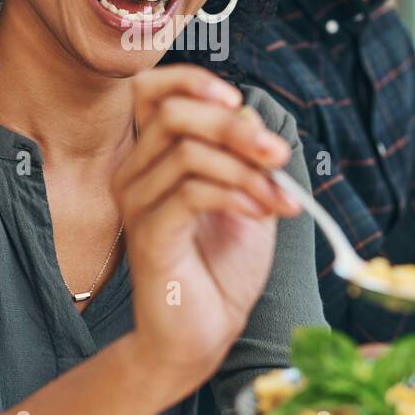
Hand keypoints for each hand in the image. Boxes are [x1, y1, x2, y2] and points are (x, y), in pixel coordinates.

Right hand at [113, 65, 303, 394]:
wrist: (204, 333)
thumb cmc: (222, 266)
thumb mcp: (246, 195)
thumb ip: (244, 153)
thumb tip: (249, 113)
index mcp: (152, 154)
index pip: (152, 90)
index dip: (193, 81)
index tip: (238, 102)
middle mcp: (134, 171)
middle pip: (173, 114)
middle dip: (234, 127)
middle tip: (278, 155)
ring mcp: (136, 203)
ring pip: (188, 153)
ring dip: (247, 171)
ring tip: (281, 199)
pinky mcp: (148, 235)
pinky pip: (190, 193)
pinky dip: (235, 195)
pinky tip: (261, 213)